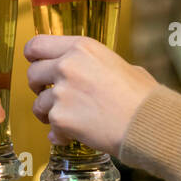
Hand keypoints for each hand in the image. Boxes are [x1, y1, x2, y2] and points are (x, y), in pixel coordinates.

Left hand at [23, 35, 157, 156]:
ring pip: (38, 103)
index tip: (37, 64)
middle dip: (39, 87)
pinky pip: (51, 128)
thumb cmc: (142, 96)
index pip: (37, 44)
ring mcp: (62, 92)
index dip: (33, 56)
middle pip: (32, 73)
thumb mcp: (121, 65)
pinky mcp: (61, 118)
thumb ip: (97, 65)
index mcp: (82, 48)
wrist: (148, 123)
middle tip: (51, 95)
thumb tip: (94, 71)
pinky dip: (60, 135)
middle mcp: (67, 65)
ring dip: (49, 113)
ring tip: (66, 120)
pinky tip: (73, 136)